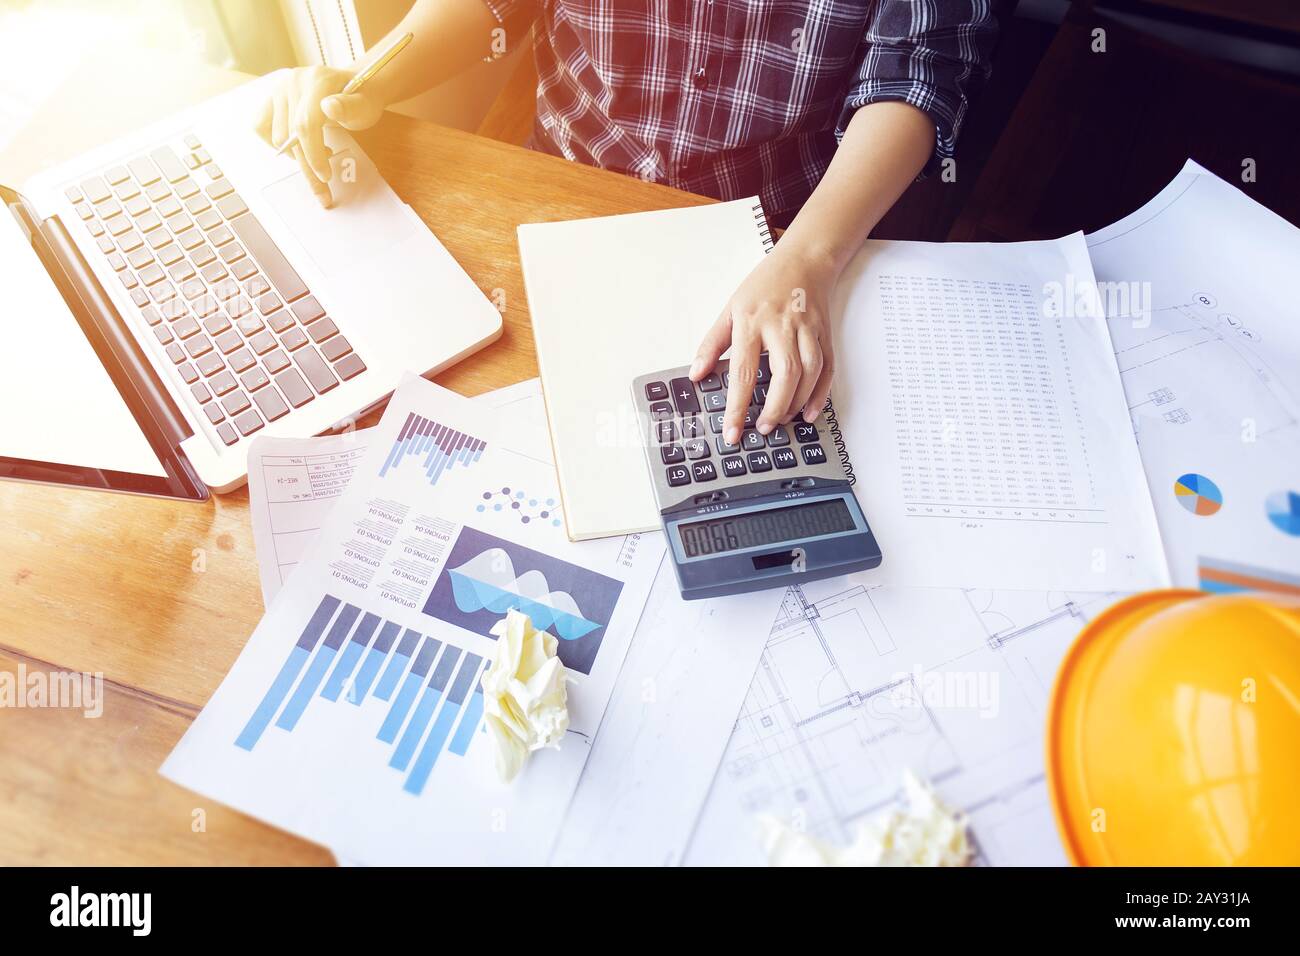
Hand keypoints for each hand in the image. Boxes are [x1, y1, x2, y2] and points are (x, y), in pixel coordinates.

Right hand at [253, 66, 385, 207]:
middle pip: (291, 134)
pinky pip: (261, 127)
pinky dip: (277, 145)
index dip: (313, 154)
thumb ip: (351, 107)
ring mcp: (279, 89)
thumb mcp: (366, 104)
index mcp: (318, 80)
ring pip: (276, 136)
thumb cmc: (362, 98)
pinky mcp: (271, 99)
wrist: (355, 86)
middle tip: (323, 193)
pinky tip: (297, 148)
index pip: (306, 123)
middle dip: (308, 167)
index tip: (326, 177)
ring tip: (320, 154)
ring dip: (296, 155)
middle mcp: (293, 82)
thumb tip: (329, 107)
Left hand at [690, 246, 837, 446]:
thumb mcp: (729, 310)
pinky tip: (810, 412)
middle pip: (784, 374)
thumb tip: (696, 374)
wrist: (804, 260)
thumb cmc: (764, 286)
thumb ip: (712, 344)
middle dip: (774, 408)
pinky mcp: (825, 334)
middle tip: (762, 429)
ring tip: (781, 420)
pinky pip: (827, 368)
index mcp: (752, 321)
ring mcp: (807, 329)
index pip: (743, 371)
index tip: (732, 432)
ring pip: (809, 373)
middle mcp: (782, 326)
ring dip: (797, 403)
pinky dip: (820, 394)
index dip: (737, 406)